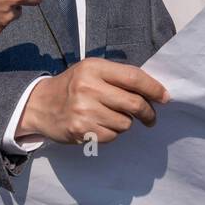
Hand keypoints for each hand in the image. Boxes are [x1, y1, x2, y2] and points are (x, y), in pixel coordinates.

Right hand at [18, 58, 169, 144]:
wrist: (40, 105)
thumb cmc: (72, 86)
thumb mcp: (91, 71)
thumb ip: (118, 77)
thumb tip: (153, 91)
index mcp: (94, 68)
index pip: (133, 77)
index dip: (154, 88)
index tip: (165, 97)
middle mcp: (88, 87)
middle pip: (134, 103)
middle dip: (148, 112)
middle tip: (151, 117)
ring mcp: (84, 110)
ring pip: (125, 123)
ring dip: (126, 123)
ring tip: (112, 118)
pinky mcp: (81, 130)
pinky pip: (112, 136)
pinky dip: (112, 133)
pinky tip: (100, 125)